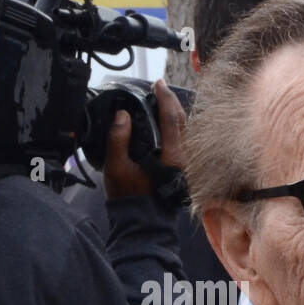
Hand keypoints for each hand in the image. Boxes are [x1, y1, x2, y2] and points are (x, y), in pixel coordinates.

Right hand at [104, 79, 188, 200]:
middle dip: (172, 101)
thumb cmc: (129, 196)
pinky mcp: (184, 168)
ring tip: (162, 100)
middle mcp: (185, 159)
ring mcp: (187, 164)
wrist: (143, 220)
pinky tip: (166, 120)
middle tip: (159, 87)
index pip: (172, 120)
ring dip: (175, 113)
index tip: (157, 84)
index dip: (165, 98)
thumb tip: (123, 115)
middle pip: (183, 121)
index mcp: (172, 158)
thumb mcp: (116, 166)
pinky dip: (176, 126)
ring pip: (186, 130)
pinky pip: (184, 140)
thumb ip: (118, 138)